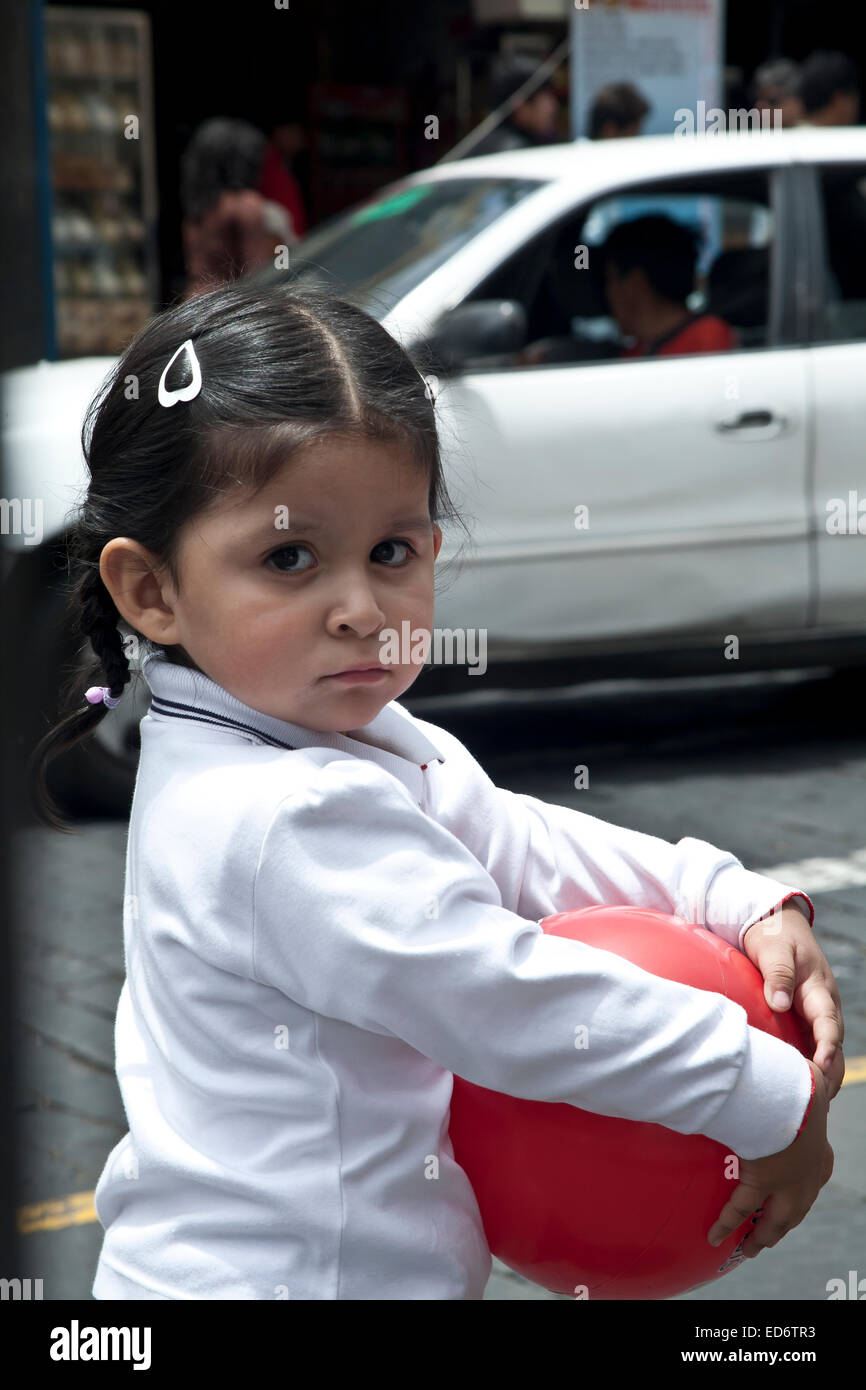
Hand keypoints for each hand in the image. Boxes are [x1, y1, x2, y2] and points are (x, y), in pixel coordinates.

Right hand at [707, 1060, 833, 1255]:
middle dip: (781, 1225)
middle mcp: (807, 1177)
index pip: (815, 1179)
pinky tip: (715, 1236)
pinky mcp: (762, 1183)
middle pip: (795, 1211)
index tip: (795, 1198)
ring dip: (761, 1236)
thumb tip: (807, 1067)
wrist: (794, 1096)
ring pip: (773, 1220)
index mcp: (819, 1154)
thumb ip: (808, 1084)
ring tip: (749, 1247)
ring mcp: (786, 1184)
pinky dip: (726, 1224)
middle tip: (768, 1236)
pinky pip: (739, 1209)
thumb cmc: (802, 1085)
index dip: (804, 1192)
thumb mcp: (812, 1085)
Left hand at [742, 906, 844, 1099]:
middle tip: (817, 1102)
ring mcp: (814, 1009)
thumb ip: (777, 974)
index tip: (821, 1068)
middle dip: (829, 1071)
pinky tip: (800, 1081)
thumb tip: (779, 1002)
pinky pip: (812, 1041)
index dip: (827, 1048)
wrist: (772, 921)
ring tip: (812, 1103)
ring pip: (825, 1046)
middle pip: (832, 1043)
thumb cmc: (773, 934)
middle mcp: (822, 1002)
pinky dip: (811, 1061)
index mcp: (818, 988)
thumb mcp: (774, 949)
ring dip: (823, 1071)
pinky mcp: (803, 1014)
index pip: (828, 1024)